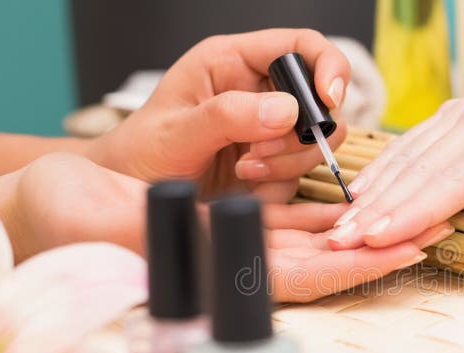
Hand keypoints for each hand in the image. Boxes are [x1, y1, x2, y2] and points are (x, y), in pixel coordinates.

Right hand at [0, 153, 443, 301]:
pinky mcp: (234, 223)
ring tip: (413, 214)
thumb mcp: (120, 224)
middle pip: (327, 263)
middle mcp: (241, 267)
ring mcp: (242, 246)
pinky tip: (356, 203)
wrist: (52, 210)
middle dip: (382, 248)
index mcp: (220, 277)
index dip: (358, 267)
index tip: (405, 250)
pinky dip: (324, 212)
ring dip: (365, 229)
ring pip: (316, 241)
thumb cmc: (72, 222)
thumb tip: (238, 236)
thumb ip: (177, 235)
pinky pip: (290, 220)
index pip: (305, 278)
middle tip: (436, 228)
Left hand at [90, 29, 350, 202]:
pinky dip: (279, 186)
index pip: (300, 46)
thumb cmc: (142, 153)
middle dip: (301, 132)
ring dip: (288, 163)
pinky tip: (247, 185)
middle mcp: (258, 92)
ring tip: (247, 170)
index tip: (328, 98)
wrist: (134, 196)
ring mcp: (270, 131)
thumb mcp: (175, 132)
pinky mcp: (274, 165)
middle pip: (318, 101)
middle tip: (262, 150)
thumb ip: (228, 116)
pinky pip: (301, 175)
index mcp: (232, 62)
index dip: (327, 66)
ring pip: (315, 142)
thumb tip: (285, 110)